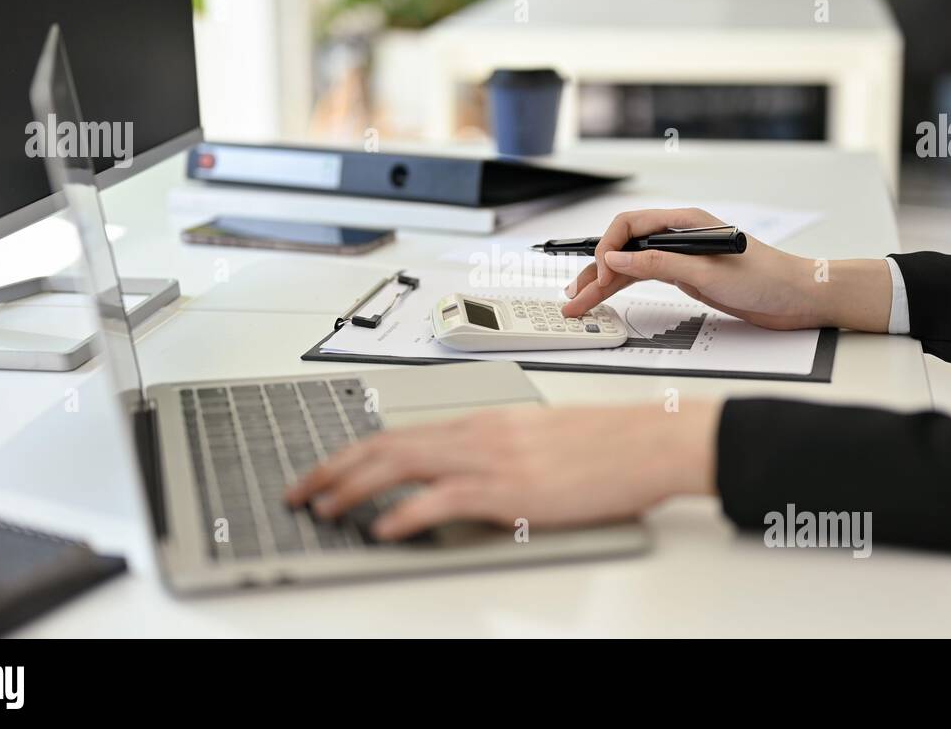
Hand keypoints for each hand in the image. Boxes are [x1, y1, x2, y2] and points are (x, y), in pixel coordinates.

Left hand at [284, 400, 721, 540]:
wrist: (650, 439)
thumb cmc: (605, 443)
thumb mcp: (537, 440)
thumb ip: (495, 452)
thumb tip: (460, 475)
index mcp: (482, 420)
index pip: (398, 431)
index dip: (350, 452)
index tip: (322, 470)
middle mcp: (478, 432)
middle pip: (385, 444)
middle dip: (332, 468)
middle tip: (300, 491)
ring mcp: (492, 459)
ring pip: (401, 464)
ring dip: (353, 488)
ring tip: (324, 508)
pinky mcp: (512, 489)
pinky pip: (443, 499)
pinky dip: (404, 514)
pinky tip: (383, 529)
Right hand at [559, 208, 891, 332]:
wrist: (800, 297)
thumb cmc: (767, 279)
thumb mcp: (707, 273)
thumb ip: (659, 263)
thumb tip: (617, 257)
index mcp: (684, 222)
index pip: (629, 225)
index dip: (608, 248)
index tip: (601, 274)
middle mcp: (679, 236)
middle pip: (624, 247)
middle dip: (596, 271)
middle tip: (575, 298)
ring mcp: (680, 256)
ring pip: (630, 265)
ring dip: (604, 283)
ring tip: (579, 303)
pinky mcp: (686, 276)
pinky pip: (645, 278)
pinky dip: (623, 288)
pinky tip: (606, 298)